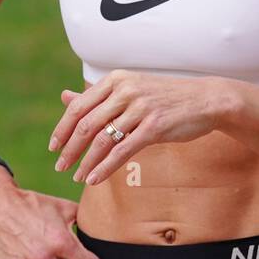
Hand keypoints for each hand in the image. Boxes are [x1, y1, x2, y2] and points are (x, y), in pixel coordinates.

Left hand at [48, 69, 232, 185]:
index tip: (53, 146)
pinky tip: (94, 178)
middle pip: (86, 123)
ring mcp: (140, 108)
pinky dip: (104, 167)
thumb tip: (64, 97)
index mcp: (116, 80)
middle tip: (59, 166)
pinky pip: (122, 150)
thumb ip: (97, 96)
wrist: (205, 100)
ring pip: (102, 139)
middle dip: (69, 148)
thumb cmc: (164, 97)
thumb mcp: (129, 89)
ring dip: (85, 161)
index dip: (62, 128)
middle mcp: (125, 90)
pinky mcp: (154, 126)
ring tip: (76, 176)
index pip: (79, 106)